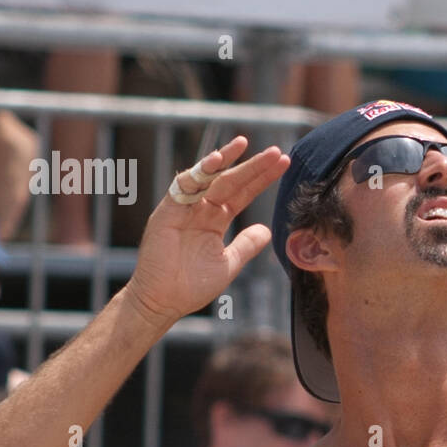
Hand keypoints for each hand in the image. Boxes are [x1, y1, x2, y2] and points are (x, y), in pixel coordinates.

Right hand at [126, 137, 289, 323]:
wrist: (163, 302)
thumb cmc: (192, 286)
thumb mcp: (228, 264)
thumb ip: (246, 245)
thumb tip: (267, 230)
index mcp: (215, 219)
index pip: (243, 193)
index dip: (262, 179)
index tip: (283, 164)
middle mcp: (201, 209)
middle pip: (230, 181)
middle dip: (252, 166)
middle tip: (275, 152)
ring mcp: (184, 208)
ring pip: (207, 178)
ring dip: (225, 160)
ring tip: (243, 144)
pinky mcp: (167, 212)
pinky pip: (183, 186)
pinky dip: (198, 173)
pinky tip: (215, 161)